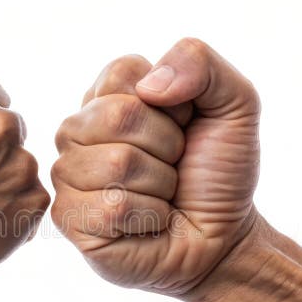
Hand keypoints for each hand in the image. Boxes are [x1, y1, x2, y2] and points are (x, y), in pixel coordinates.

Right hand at [51, 39, 259, 298]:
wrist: (223, 238)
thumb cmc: (217, 172)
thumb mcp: (234, 105)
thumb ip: (200, 63)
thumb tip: (149, 86)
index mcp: (107, 96)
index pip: (124, 72)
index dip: (172, 104)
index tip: (182, 128)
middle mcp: (77, 131)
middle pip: (118, 115)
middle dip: (167, 145)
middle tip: (174, 166)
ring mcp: (67, 174)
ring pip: (117, 163)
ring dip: (160, 184)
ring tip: (162, 195)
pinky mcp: (68, 218)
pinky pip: (113, 206)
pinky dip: (150, 217)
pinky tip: (148, 223)